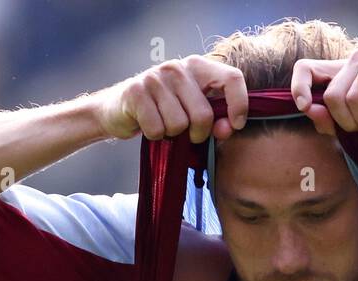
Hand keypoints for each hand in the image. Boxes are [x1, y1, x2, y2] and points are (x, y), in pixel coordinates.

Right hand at [101, 54, 247, 142]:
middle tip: (187, 134)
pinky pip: (157, 129)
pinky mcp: (136, 92)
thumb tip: (229, 128)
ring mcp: (155, 78)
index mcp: (198, 66)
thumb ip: (216, 121)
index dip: (240, 105)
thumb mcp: (193, 115)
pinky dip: (155, 136)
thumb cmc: (164, 113)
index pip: (232, 78)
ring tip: (163, 125)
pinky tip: (148, 126)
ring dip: (172, 136)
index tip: (235, 125)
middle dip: (198, 134)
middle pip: (203, 115)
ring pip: (179, 125)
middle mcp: (177, 67)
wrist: (118, 110)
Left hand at [290, 46, 357, 147]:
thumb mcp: (353, 127)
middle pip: (330, 93)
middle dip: (344, 122)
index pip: (306, 68)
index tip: (304, 106)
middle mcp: (356, 59)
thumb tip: (308, 108)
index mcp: (343, 72)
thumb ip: (328, 120)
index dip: (299, 87)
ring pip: (346, 93)